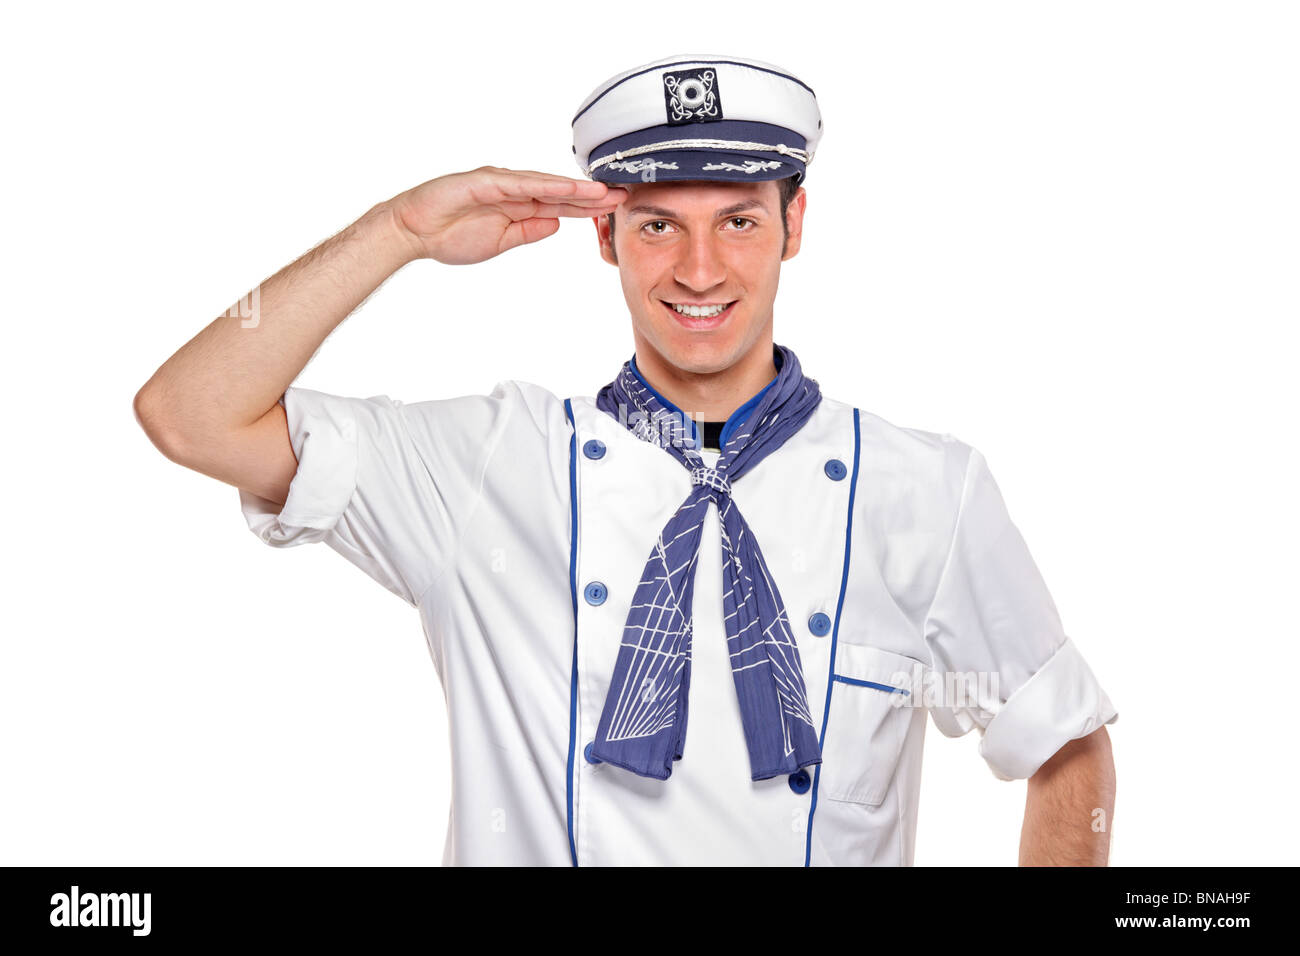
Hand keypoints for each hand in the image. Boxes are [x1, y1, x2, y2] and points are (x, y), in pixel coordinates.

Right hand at [391, 166, 628, 264]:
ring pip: (545, 184)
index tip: (616, 207)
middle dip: (592, 193)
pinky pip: (519, 183)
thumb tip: (556, 224)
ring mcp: (500, 183)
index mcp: (519, 206)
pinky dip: (543, 185)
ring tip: (603, 191)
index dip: (588, 206)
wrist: (413, 232)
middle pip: (560, 190)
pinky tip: (566, 188)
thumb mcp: (501, 242)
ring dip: (575, 187)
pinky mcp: (484, 182)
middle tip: (625, 192)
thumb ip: (529, 231)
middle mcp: (513, 189)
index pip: (561, 205)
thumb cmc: (451, 236)